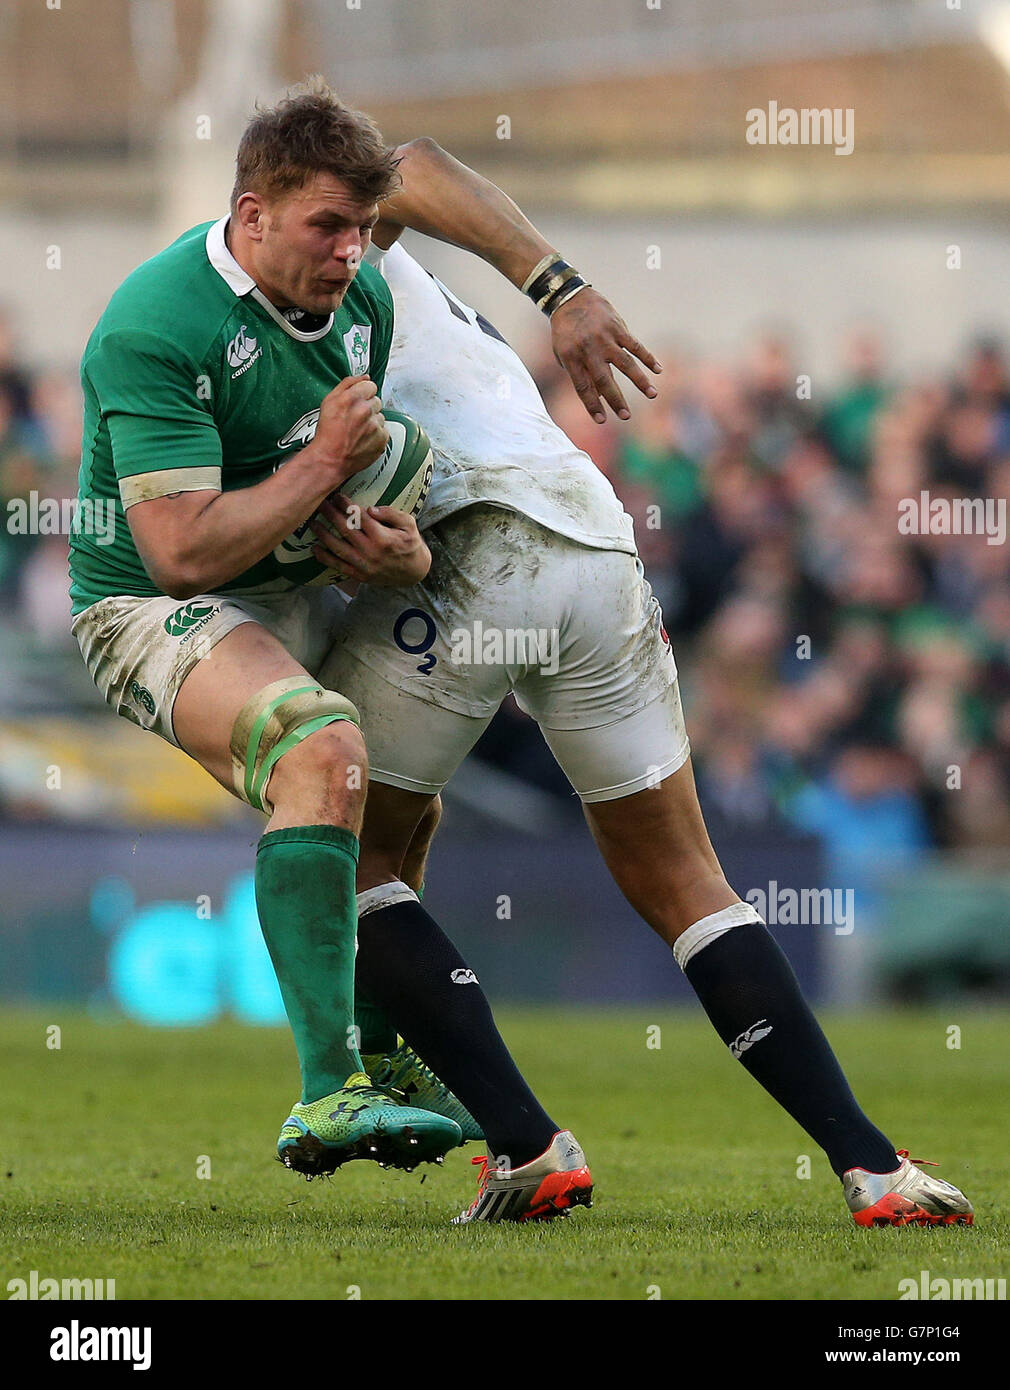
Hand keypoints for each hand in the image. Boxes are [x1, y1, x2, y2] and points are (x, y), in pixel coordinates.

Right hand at [305, 376, 388, 487]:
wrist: (330, 459)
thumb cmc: (327, 432)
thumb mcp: (329, 401)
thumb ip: (347, 384)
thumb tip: (364, 376)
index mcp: (353, 398)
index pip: (371, 385)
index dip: (363, 394)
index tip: (357, 401)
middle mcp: (366, 410)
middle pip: (376, 401)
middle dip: (367, 407)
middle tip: (355, 419)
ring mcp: (375, 426)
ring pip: (380, 417)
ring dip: (372, 422)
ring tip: (358, 431)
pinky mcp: (382, 440)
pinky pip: (384, 431)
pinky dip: (376, 435)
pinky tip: (364, 439)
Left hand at [312, 493, 430, 585]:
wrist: (414, 573)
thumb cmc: (411, 544)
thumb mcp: (409, 524)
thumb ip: (391, 514)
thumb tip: (370, 509)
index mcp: (383, 538)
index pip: (359, 517)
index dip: (346, 505)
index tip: (336, 495)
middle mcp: (371, 552)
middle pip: (345, 530)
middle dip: (330, 514)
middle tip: (319, 503)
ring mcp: (364, 565)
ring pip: (338, 548)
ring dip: (323, 534)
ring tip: (312, 523)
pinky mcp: (360, 575)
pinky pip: (339, 566)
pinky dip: (325, 558)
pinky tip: (315, 549)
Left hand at [550, 288, 660, 423]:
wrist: (569, 298)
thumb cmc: (566, 331)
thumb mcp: (564, 353)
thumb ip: (578, 373)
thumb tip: (597, 395)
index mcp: (572, 358)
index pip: (583, 388)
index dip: (592, 405)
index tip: (602, 421)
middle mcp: (589, 350)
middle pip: (604, 380)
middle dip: (616, 400)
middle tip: (626, 416)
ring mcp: (604, 338)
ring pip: (625, 363)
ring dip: (640, 380)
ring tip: (652, 395)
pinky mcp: (617, 328)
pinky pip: (635, 345)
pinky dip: (647, 357)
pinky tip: (658, 370)